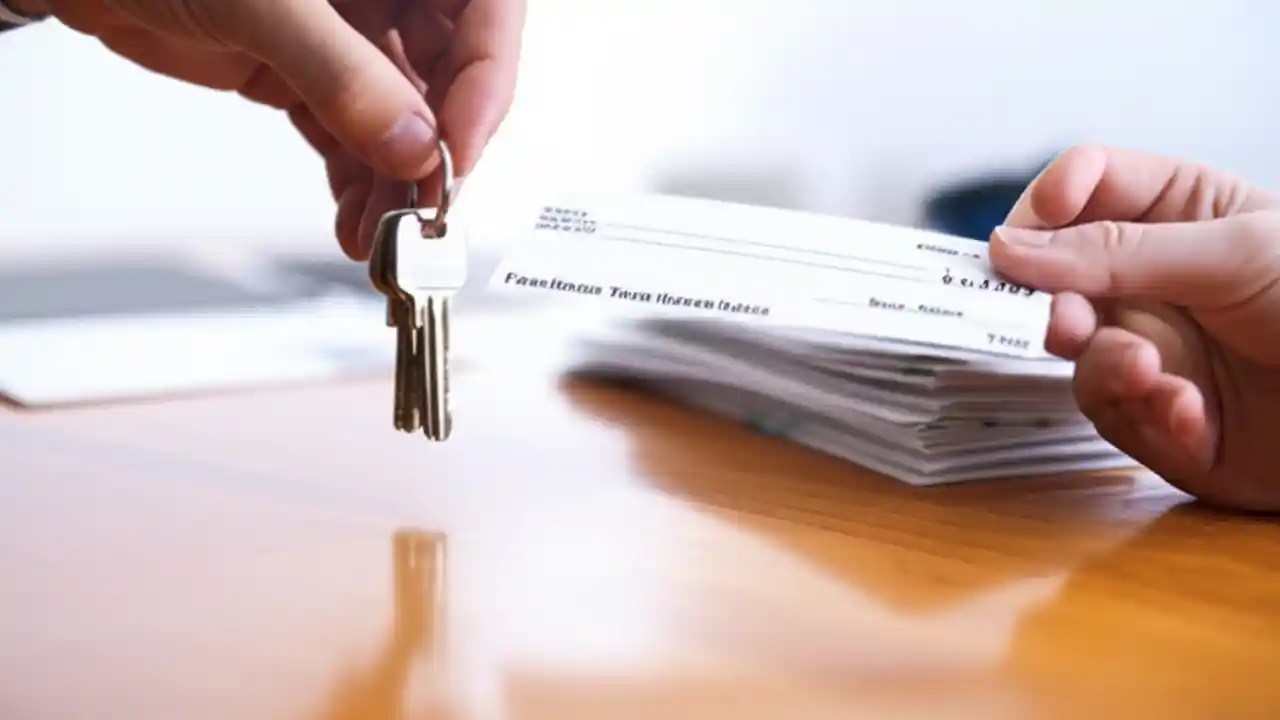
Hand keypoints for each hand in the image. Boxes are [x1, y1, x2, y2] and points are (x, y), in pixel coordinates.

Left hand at [38, 0, 523, 258]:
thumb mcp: (262, 3)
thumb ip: (341, 74)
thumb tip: (412, 144)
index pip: (487, 11)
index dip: (488, 79)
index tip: (459, 145)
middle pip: (450, 74)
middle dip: (439, 149)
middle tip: (423, 208)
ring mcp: (348, 34)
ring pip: (402, 117)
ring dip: (396, 183)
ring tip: (383, 234)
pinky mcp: (310, 74)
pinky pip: (353, 136)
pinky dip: (358, 184)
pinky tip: (357, 221)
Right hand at [990, 145, 1279, 510]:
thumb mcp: (1233, 255)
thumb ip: (1116, 253)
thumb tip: (1011, 248)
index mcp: (1179, 215)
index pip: (1085, 187)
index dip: (1047, 205)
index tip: (1022, 238)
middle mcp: (1155, 283)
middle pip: (1060, 279)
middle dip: (1062, 304)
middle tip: (1074, 326)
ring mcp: (1155, 350)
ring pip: (1079, 356)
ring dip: (1109, 367)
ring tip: (1153, 376)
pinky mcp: (1162, 420)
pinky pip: (1117, 417)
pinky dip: (1148, 417)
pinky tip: (1192, 414)